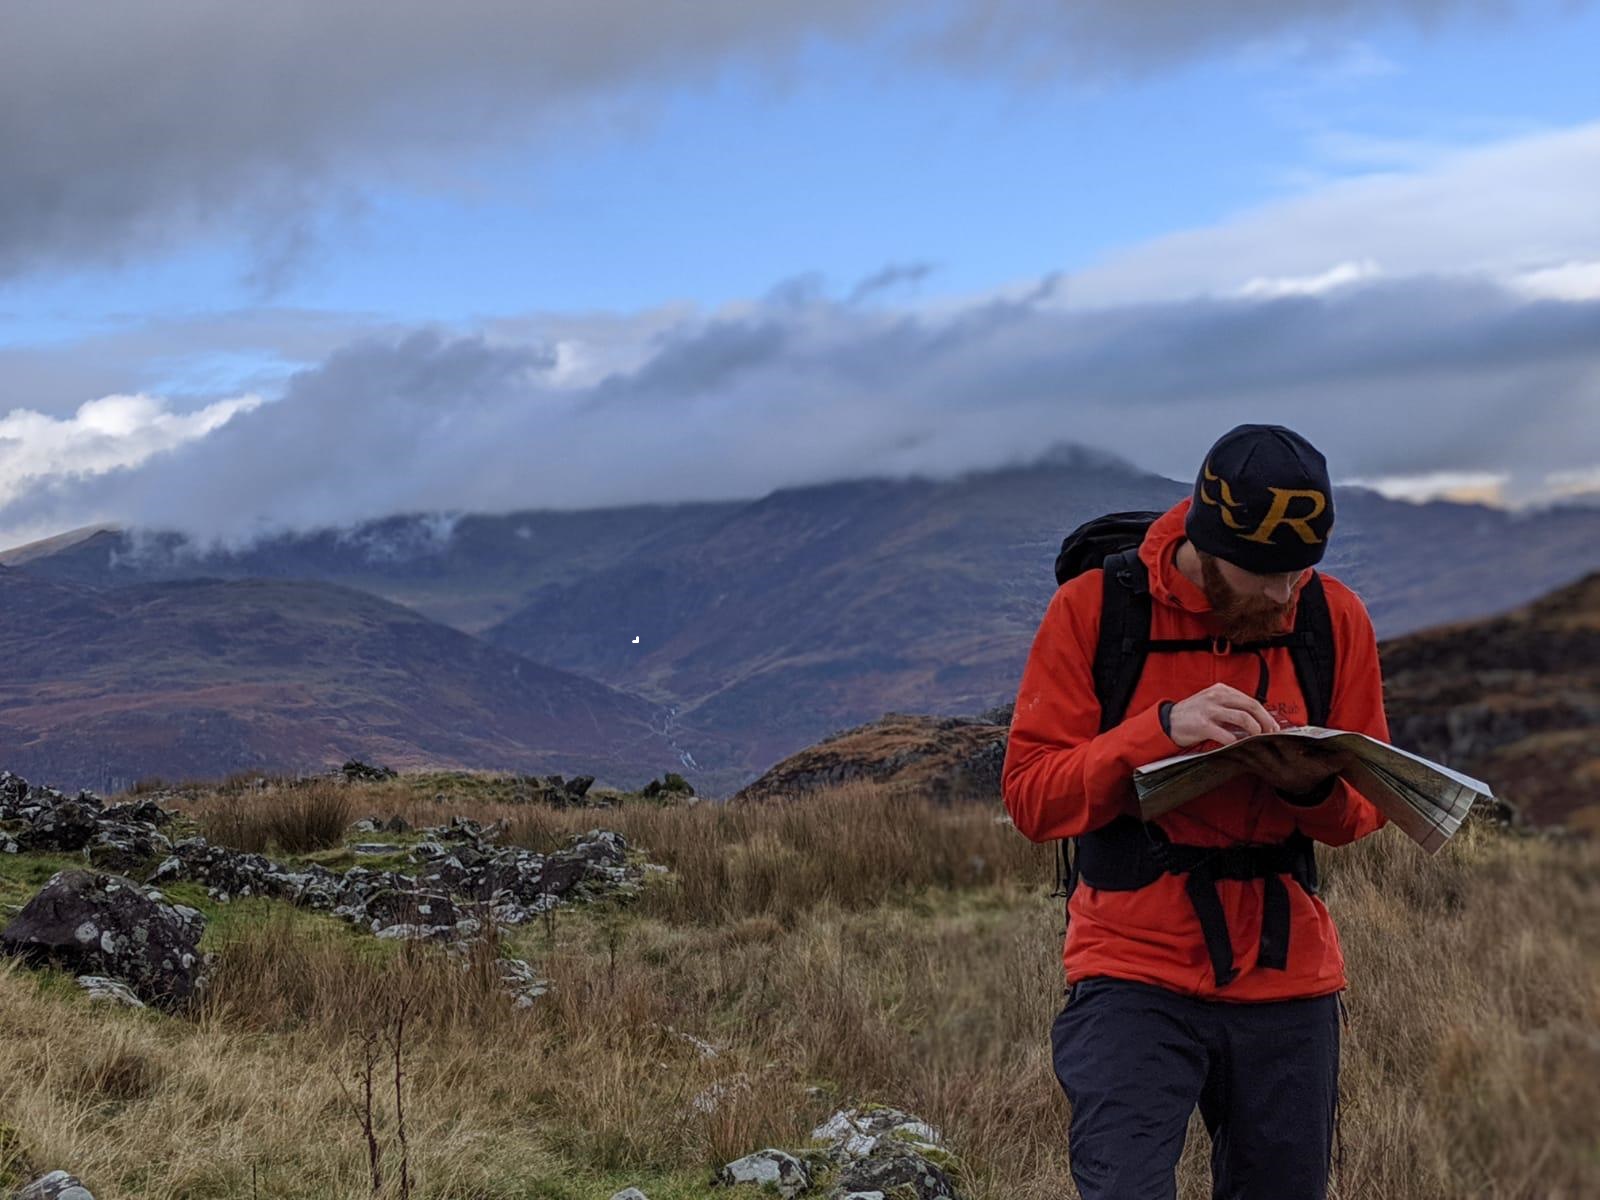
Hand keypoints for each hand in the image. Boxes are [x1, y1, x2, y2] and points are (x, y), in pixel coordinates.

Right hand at [1168, 683, 1280, 747]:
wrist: (1168, 722)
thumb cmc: (1192, 715)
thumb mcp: (1212, 703)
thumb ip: (1230, 707)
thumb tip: (1255, 720)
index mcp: (1221, 690)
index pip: (1250, 700)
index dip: (1265, 714)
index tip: (1272, 725)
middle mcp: (1216, 697)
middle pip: (1251, 706)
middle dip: (1265, 722)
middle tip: (1271, 733)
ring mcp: (1209, 710)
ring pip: (1243, 718)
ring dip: (1255, 731)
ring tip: (1256, 739)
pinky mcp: (1203, 725)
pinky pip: (1227, 735)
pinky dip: (1236, 741)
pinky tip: (1238, 746)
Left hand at [1228, 740, 1353, 793]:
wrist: (1302, 790)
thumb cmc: (1316, 773)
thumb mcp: (1328, 767)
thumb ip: (1337, 759)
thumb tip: (1351, 752)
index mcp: (1295, 765)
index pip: (1286, 751)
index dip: (1278, 740)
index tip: (1272, 729)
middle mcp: (1277, 769)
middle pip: (1262, 752)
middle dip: (1253, 739)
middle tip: (1243, 725)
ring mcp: (1264, 770)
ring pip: (1248, 756)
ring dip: (1238, 744)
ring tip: (1229, 729)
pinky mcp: (1254, 769)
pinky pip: (1240, 761)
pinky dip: (1232, 751)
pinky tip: (1223, 742)